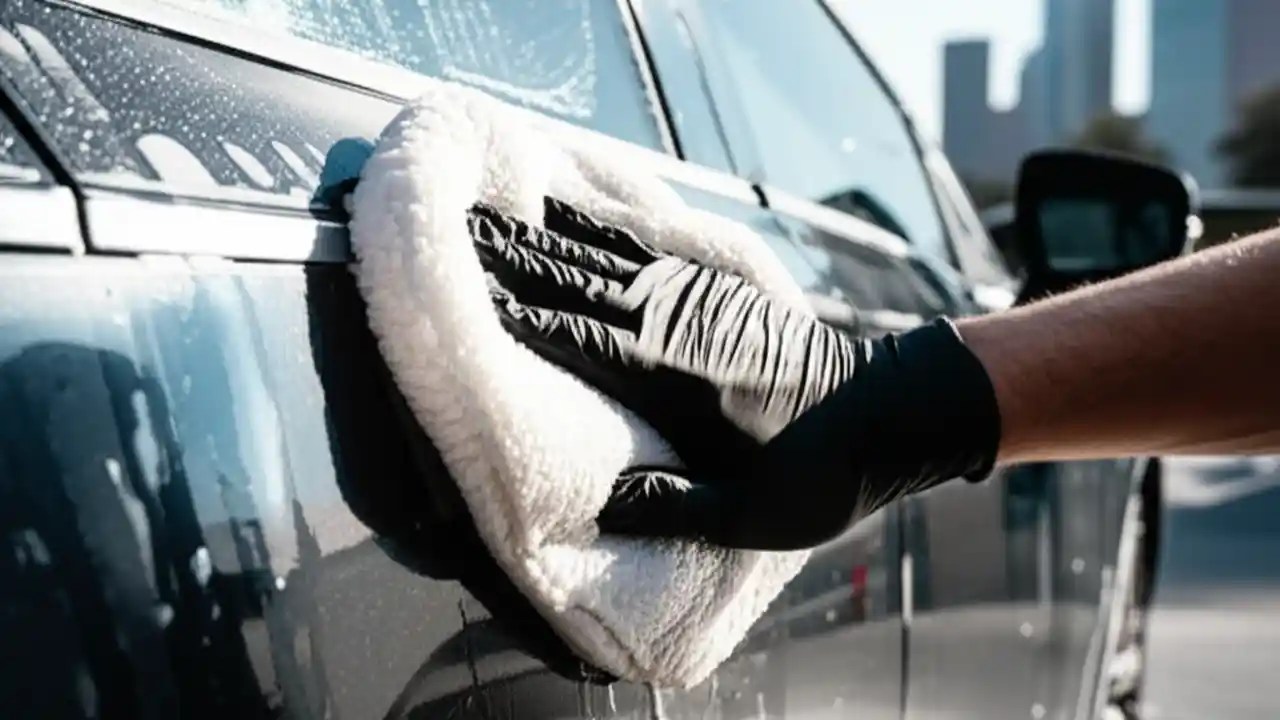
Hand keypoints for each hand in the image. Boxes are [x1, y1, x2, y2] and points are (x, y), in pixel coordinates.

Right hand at [472, 199, 1000, 549]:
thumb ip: (670, 509)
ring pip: (601, 257)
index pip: (578, 338)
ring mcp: (695, 297)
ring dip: (541, 237)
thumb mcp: (750, 517)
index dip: (517, 317)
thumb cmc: (818, 473)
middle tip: (447, 237)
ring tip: (483, 216)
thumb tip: (591, 506)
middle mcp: (678, 325)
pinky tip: (561, 208)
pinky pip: (638, 245)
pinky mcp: (710, 285)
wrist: (888, 409)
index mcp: (677, 380)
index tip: (459, 296)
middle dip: (511, 262)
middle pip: (577, 285)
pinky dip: (592, 224)